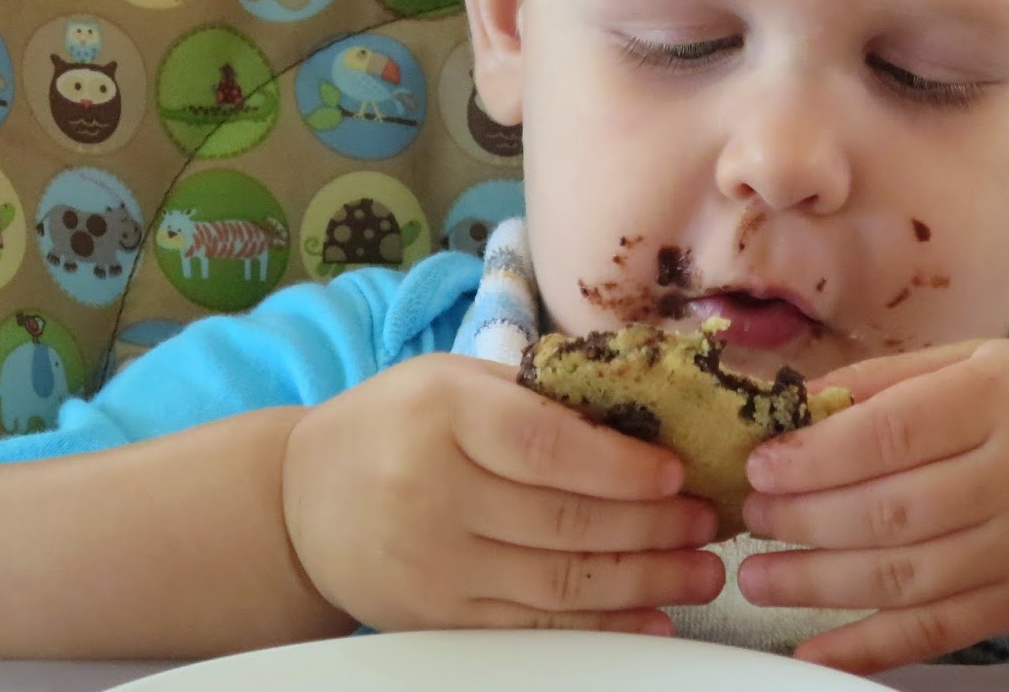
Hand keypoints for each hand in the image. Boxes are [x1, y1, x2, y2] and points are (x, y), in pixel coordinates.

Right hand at [281, 354, 724, 635]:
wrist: (301, 502)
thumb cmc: (395, 424)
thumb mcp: (451, 382)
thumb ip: (536, 397)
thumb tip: (646, 414)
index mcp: (444, 416)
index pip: (546, 447)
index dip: (620, 466)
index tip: (676, 472)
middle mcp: (435, 493)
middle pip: (562, 522)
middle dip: (650, 528)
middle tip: (707, 523)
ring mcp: (435, 566)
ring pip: (557, 582)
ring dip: (642, 581)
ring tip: (699, 573)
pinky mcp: (439, 618)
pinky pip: (533, 626)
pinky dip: (599, 626)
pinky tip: (650, 619)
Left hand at [736, 339, 1008, 673]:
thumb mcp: (977, 362)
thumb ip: (887, 379)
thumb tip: (793, 404)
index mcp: (998, 397)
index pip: (892, 432)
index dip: (816, 456)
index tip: (761, 467)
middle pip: (891, 510)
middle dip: (805, 520)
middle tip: (749, 520)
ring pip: (905, 577)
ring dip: (818, 585)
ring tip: (759, 579)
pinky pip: (936, 631)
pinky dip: (869, 647)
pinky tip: (814, 649)